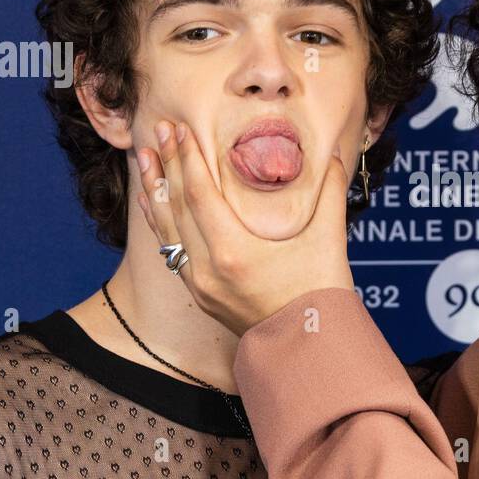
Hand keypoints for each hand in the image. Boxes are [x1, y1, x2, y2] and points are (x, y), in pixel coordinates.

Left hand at [134, 120, 354, 336]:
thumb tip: (334, 154)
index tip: (179, 130)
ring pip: (166, 228)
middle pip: (176, 206)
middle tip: (158, 129)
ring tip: (145, 158)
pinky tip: (152, 204)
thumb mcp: (329, 240)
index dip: (187, 158)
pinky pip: (170, 250)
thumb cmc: (321, 296)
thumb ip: (329, 193)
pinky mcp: (200, 295)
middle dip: (166, 164)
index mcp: (235, 252)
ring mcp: (200, 284)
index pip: (200, 194)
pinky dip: (159, 223)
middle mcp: (209, 268)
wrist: (309, 349)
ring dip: (154, 190)